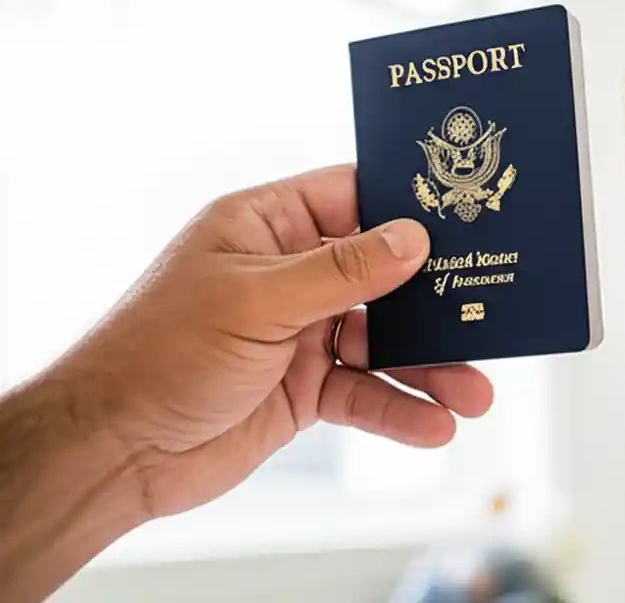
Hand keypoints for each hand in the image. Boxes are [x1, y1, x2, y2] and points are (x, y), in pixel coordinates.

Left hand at [61, 164, 493, 515]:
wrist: (114, 449)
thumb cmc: (159, 352)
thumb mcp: (257, 298)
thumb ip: (342, 271)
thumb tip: (413, 238)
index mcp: (265, 226)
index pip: (350, 198)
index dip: (405, 205)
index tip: (464, 212)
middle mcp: (288, 274)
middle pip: (382, 276)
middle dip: (434, 301)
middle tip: (488, 309)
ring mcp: (300, 333)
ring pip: (384, 341)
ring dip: (430, 366)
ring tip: (476, 391)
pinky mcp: (305, 389)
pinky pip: (367, 393)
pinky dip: (400, 410)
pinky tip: (436, 425)